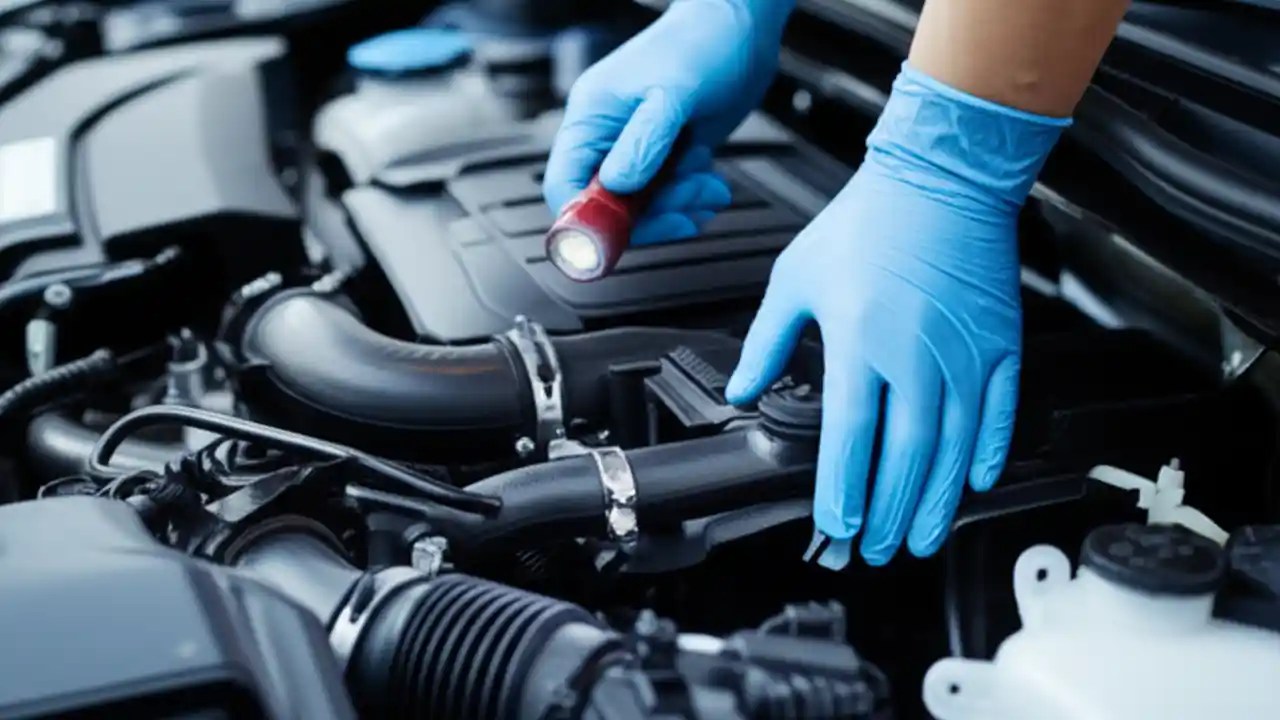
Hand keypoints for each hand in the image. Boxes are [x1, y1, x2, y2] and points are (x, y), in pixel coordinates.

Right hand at [542, 0, 791, 245]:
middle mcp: (609, 138)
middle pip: (607, 206)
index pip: (564, 184)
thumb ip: (645, 142)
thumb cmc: (702, 44)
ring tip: (707, 187)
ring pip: (644, 206)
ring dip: (679, 206)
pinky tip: (712, 186)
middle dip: (649, 216)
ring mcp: (639, 149)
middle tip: (684, 210)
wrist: (742, 28)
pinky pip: (670, 197)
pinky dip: (692, 200)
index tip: (614, 242)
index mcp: (591, 119)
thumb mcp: (672, 95)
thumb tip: (618, 185)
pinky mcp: (668, 156)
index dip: (582, 221)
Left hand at [725, 65, 1069, 565]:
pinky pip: (997, 412)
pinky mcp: (1000, 343)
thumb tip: (742, 389)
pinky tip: (976, 481)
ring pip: (952, 448)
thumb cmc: (868, 220)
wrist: (942, 174)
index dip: (843, 492)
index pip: (848, 438)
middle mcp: (914, 356)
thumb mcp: (796, 278)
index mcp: (858, 342)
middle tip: (877, 549)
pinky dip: (988, 451)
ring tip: (921, 536)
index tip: (835, 526)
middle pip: (903, 457)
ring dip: (936, 500)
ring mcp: (963, 354)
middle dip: (888, 513)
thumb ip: (766, 342)